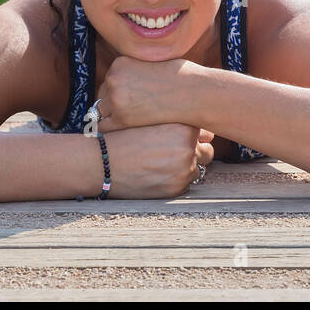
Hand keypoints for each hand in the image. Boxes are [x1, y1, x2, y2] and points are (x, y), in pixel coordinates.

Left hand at [97, 55, 203, 131]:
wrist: (195, 93)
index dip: (119, 91)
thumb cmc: (182, 78)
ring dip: (114, 117)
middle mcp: (114, 79)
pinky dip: (115, 130)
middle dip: (115, 104)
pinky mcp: (122, 119)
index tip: (131, 99)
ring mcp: (116, 99)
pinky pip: (105, 128)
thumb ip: (136, 71)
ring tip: (131, 122)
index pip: (109, 81)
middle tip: (132, 112)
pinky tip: (128, 130)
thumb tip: (127, 85)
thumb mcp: (153, 64)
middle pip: (103, 96)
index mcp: (120, 63)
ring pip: (102, 112)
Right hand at [100, 123, 214, 198]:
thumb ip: (180, 125)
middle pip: (207, 151)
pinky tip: (156, 175)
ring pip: (198, 169)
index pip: (207, 133)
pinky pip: (186, 185)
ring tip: (162, 165)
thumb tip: (206, 133)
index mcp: (185, 127)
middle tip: (171, 154)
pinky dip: (175, 181)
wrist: (102, 162)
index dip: (194, 136)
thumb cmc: (126, 138)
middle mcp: (189, 148)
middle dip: (194, 153)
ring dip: (186, 168)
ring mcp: (184, 170)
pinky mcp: (176, 188)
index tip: (180, 139)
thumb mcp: (154, 121)